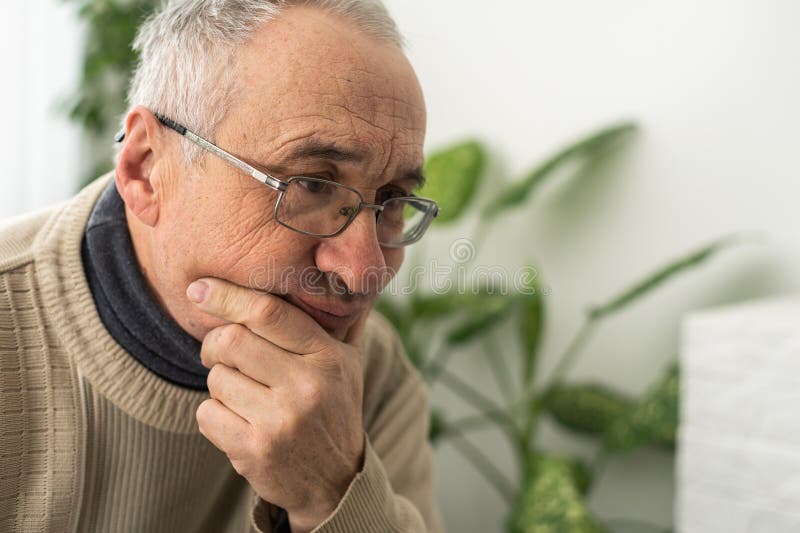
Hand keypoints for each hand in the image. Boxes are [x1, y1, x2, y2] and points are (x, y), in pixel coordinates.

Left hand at [189, 278, 367, 532]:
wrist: (337, 481)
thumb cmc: (335, 409)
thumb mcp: (348, 363)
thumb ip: (344, 319)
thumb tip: (354, 273)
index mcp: (327, 357)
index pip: (268, 313)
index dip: (227, 296)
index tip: (199, 289)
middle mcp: (306, 386)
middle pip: (231, 341)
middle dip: (214, 343)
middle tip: (220, 351)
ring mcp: (280, 421)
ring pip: (216, 379)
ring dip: (220, 384)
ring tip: (245, 395)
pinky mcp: (255, 450)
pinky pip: (206, 413)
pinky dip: (213, 414)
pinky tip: (239, 421)